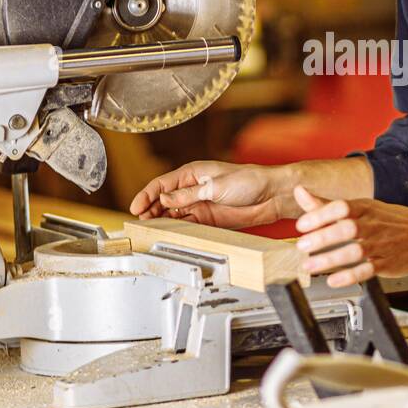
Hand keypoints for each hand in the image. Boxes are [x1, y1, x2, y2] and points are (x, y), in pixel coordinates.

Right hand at [129, 161, 288, 228]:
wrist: (271, 195)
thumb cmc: (249, 181)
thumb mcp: (216, 186)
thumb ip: (190, 194)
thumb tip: (165, 198)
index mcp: (192, 173)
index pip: (162, 184)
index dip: (147, 195)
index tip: (136, 207)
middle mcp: (193, 189)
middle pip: (163, 200)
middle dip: (150, 210)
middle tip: (140, 222)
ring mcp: (199, 204)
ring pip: (172, 214)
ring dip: (160, 221)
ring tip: (149, 230)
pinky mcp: (207, 219)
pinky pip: (186, 224)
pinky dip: (175, 229)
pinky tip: (167, 234)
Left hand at [293, 186, 407, 287]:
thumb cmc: (389, 220)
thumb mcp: (360, 207)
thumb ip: (326, 204)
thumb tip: (300, 192)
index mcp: (365, 208)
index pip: (341, 207)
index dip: (320, 215)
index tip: (302, 225)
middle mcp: (372, 225)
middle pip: (347, 228)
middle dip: (322, 237)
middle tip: (302, 246)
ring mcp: (381, 245)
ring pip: (356, 251)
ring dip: (331, 259)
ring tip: (310, 265)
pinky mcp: (387, 264)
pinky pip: (368, 270)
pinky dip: (350, 276)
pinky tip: (334, 280)